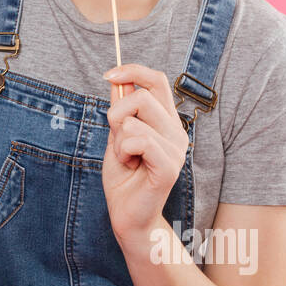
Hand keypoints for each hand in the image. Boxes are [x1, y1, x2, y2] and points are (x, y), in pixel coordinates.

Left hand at [101, 64, 189, 239]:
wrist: (127, 214)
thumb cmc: (124, 177)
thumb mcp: (117, 136)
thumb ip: (120, 109)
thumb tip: (117, 79)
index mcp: (167, 121)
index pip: (158, 80)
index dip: (133, 71)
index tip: (108, 75)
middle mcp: (177, 131)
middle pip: (142, 95)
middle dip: (116, 113)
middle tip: (117, 138)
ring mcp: (176, 149)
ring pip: (135, 120)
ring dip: (119, 139)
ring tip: (126, 157)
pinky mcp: (169, 166)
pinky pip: (139, 140)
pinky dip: (124, 151)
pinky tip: (129, 164)